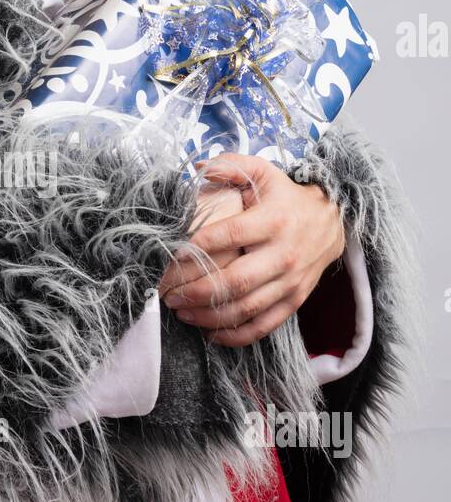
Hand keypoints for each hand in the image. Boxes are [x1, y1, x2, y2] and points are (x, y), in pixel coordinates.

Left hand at [158, 152, 345, 346]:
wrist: (331, 222)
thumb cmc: (286, 198)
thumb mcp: (264, 173)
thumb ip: (233, 166)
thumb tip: (199, 167)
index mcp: (274, 221)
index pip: (231, 235)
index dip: (199, 246)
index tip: (172, 254)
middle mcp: (284, 254)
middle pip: (236, 281)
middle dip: (197, 291)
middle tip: (170, 294)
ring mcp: (291, 281)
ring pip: (246, 308)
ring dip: (209, 316)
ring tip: (182, 312)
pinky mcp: (294, 300)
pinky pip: (264, 326)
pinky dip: (235, 335)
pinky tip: (210, 332)